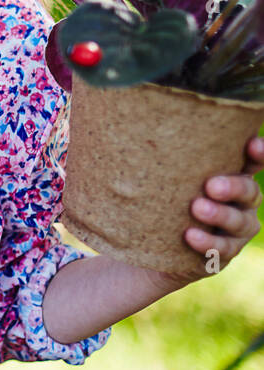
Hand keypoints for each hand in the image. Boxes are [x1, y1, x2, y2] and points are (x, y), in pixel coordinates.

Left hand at [160, 135, 263, 287]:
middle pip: (249, 191)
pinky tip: (190, 236)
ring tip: (197, 208)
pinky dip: (208, 243)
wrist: (148, 242)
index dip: (259, 153)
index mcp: (229, 175)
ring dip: (220, 215)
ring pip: (240, 222)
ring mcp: (234, 230)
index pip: (253, 162)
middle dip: (234, 186)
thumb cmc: (156, 195)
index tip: (251, 143)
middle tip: (210, 185)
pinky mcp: (222, 253)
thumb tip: (119, 115)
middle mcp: (239, 202)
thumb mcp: (160, 173)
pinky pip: (222, 250)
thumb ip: (157, 152)